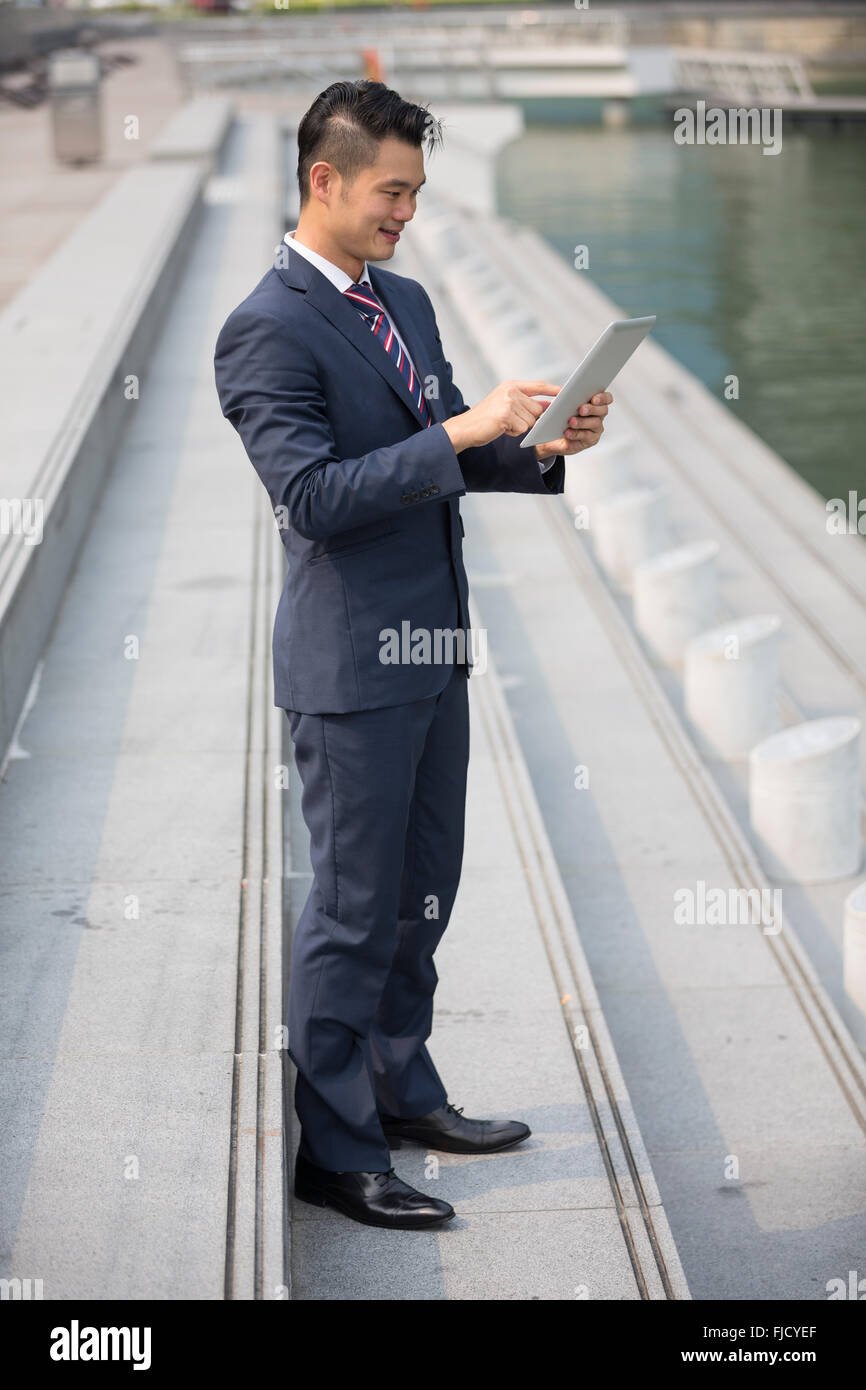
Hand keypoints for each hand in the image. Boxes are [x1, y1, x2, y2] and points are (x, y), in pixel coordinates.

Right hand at [442, 380, 561, 452]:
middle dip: (528, 419)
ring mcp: (508, 402)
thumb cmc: (487, 418)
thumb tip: (548, 406)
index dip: (553, 389)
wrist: (466, 428)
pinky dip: (513, 432)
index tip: (565, 392)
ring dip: (520, 427)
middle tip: (510, 421)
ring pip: (530, 420)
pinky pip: (522, 428)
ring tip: (504, 424)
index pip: (538, 385)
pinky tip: (501, 429)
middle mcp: (510, 391)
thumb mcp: (506, 405)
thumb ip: (526, 403)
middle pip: (537, 409)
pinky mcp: (506, 415)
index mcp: (511, 385)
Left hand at [533, 391, 613, 462]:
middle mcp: (599, 416)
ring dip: (582, 422)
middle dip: (592, 409)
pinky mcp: (588, 441)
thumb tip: (561, 393)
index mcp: (596, 404)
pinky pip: (585, 438)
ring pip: (595, 424)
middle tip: (581, 409)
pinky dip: (575, 434)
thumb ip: (566, 397)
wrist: (554, 437)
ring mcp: (595, 430)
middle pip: (602, 411)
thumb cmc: (561, 417)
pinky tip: (567, 432)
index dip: (603, 397)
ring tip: (571, 421)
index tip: (594, 399)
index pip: (607, 398)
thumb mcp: (563, 404)